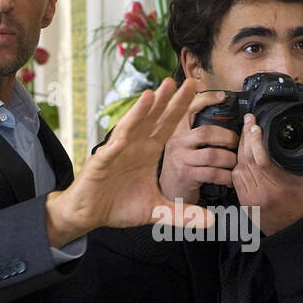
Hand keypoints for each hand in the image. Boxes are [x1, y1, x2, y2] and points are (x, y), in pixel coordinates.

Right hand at [44, 78, 213, 245]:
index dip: (180, 108)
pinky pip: (108, 155)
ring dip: (139, 113)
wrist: (90, 214)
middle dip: (164, 100)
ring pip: (129, 129)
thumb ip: (183, 213)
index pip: (168, 126)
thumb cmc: (120, 205)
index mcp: (148, 152)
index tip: (194, 88)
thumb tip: (211, 221)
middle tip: (177, 80)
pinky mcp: (99, 167)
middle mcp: (133, 147)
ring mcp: (116, 154)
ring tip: (150, 96)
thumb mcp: (158, 210)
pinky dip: (114, 147)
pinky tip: (122, 139)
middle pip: (151, 120)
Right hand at [158, 90, 237, 203]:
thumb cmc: (180, 167)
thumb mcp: (182, 146)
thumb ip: (194, 134)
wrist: (166, 192)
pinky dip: (226, 176)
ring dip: (230, 159)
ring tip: (235, 162)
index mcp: (176, 131)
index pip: (189, 109)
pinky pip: (212, 173)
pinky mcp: (185, 175)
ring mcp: (180, 159)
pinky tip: (230, 178)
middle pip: (206, 132)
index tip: (222, 96)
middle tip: (238, 143)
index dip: (205, 99)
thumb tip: (220, 120)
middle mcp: (176, 142)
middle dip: (228, 137)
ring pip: (212, 154)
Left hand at [231, 114, 302, 234]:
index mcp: (280, 188)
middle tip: (249, 121)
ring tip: (246, 133)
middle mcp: (262, 193)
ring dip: (240, 147)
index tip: (257, 126)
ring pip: (239, 166)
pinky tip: (243, 152)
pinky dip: (238, 162)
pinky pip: (235, 177)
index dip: (256, 141)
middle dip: (246, 136)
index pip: (261, 160)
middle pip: (247, 159)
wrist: (293, 231)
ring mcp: (250, 198)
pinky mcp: (243, 201)